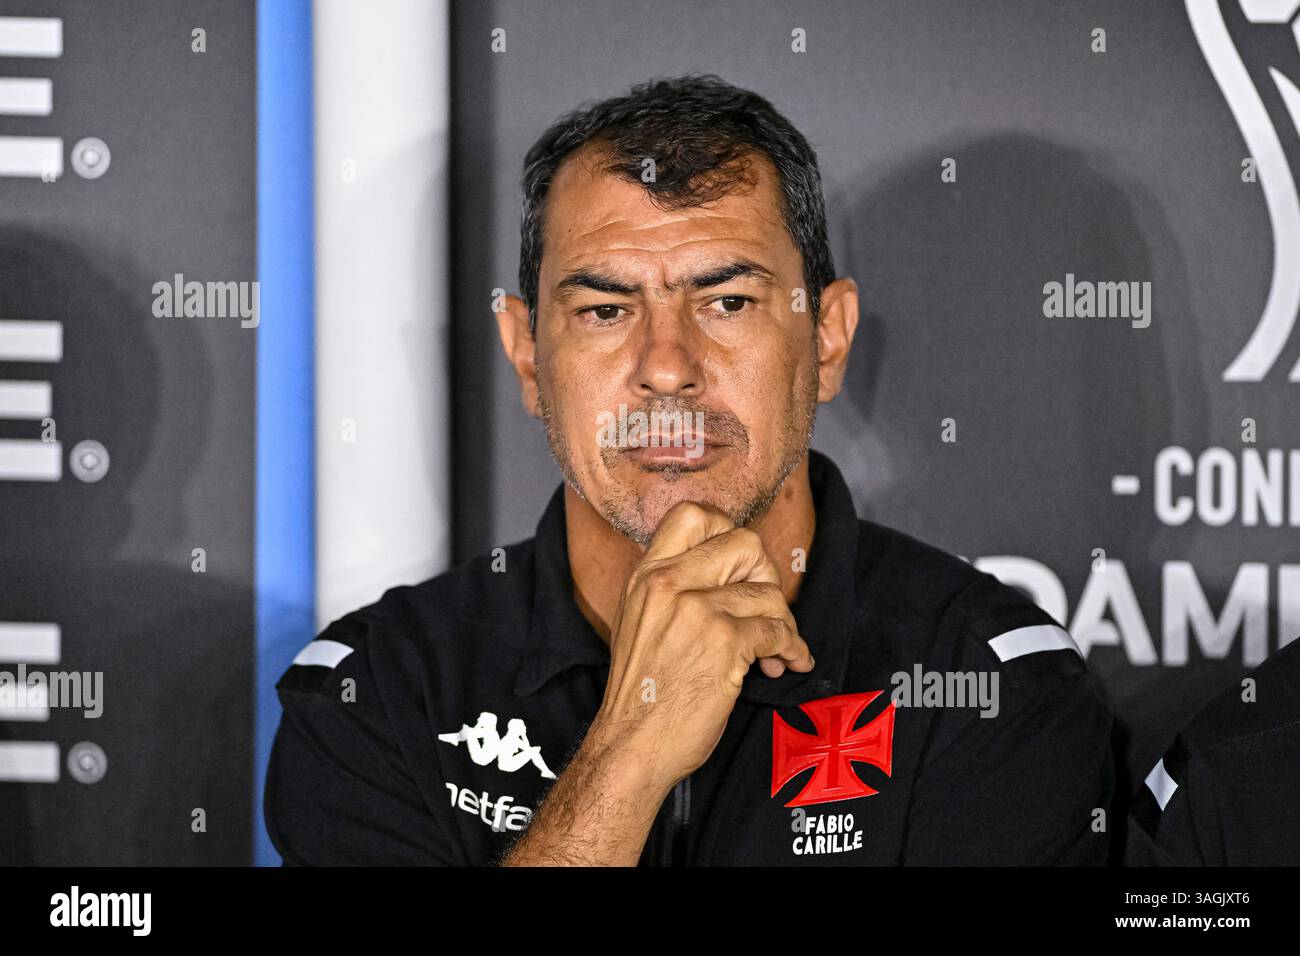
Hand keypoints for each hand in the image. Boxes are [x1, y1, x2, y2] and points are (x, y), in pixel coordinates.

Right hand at [589, 500, 814, 791]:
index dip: (728, 530)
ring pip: (768, 592)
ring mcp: (697, 610)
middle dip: (766, 576)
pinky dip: (792, 649)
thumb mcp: (639, 621)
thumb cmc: (640, 693)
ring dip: (783, 624)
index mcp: (646, 575)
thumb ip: (672, 589)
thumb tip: (726, 573)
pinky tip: (786, 663)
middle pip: (745, 543)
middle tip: (763, 608)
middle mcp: (669, 583)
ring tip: (774, 651)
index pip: (693, 514)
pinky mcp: (724, 642)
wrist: (631, 745)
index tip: (741, 564)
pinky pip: (777, 631)